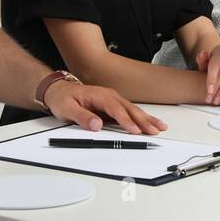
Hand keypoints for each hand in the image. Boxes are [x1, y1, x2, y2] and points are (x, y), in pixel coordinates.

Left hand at [44, 81, 165, 134]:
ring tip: (160, 126)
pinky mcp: (113, 105)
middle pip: (129, 109)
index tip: (135, 131)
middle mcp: (109, 96)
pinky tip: (150, 122)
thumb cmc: (63, 98)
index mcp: (99, 96)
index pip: (116, 109)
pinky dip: (141, 117)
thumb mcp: (67, 109)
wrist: (59, 90)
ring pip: (133, 109)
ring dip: (146, 118)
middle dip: (143, 120)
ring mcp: (113, 99)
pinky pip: (130, 111)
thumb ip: (82, 117)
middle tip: (155, 130)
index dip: (126, 120)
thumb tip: (96, 125)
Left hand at [195, 44, 219, 105]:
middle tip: (212, 98)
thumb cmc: (215, 70)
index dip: (211, 78)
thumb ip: (202, 60)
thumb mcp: (206, 66)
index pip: (214, 63)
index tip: (208, 91)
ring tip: (218, 98)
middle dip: (217, 86)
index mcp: (219, 49)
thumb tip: (203, 53)